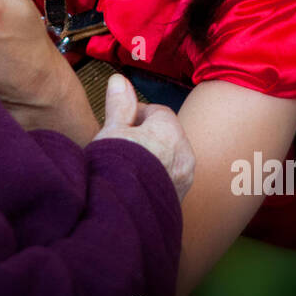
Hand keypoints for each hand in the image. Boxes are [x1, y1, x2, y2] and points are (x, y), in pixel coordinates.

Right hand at [94, 74, 194, 200]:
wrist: (119, 215)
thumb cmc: (113, 170)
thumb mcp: (111, 132)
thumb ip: (119, 105)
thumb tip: (119, 80)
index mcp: (170, 133)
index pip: (158, 112)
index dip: (136, 114)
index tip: (119, 123)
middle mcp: (184, 155)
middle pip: (167, 134)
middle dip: (147, 135)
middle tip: (121, 144)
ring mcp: (184, 179)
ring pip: (170, 156)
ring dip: (153, 156)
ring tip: (126, 165)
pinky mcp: (179, 198)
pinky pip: (170, 177)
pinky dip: (157, 176)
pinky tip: (135, 183)